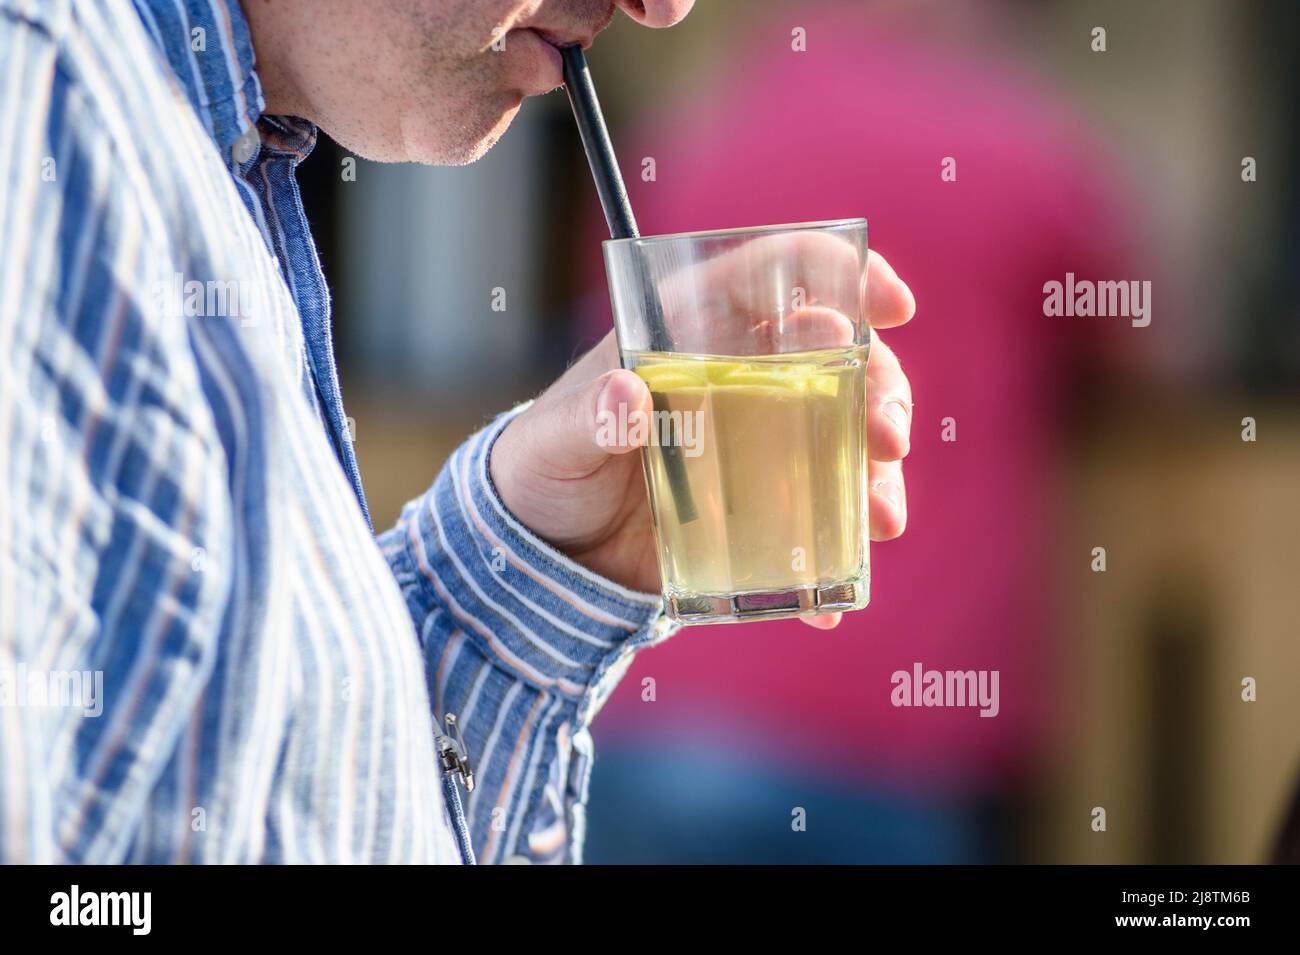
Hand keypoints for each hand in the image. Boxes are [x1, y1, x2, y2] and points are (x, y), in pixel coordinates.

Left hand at [489, 249, 915, 628]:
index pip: (783, 276)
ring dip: (877, 476)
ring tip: (883, 521)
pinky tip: (832, 599)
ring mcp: (763, 446)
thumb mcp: (554, 438)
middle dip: (883, 391)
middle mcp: (744, 377)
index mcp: (698, 329)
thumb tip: (627, 393)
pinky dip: (834, 559)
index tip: (893, 307)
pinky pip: (818, 525)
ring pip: (847, 439)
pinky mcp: (763, 511)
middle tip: (889, 437)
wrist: (545, 551)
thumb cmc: (545, 465)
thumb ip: (587, 416)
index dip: (846, 277)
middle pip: (841, 359)